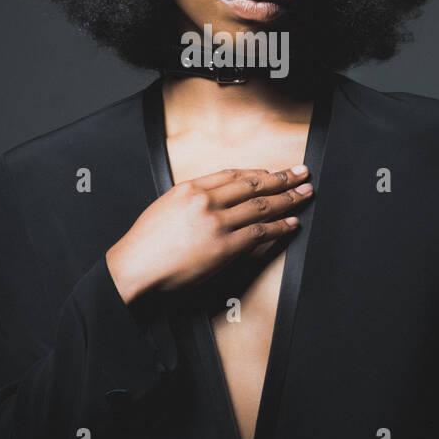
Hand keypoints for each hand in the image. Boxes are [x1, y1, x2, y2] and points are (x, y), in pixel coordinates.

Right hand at [105, 165, 312, 303]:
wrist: (134, 267)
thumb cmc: (145, 244)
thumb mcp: (166, 207)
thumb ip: (191, 200)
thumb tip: (214, 200)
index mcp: (190, 187)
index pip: (233, 174)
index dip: (258, 172)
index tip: (273, 171)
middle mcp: (206, 200)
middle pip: (253, 185)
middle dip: (282, 179)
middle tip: (301, 173)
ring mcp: (216, 223)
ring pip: (261, 207)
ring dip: (288, 200)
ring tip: (304, 194)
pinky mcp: (223, 247)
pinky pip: (259, 233)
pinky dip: (279, 227)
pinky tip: (291, 223)